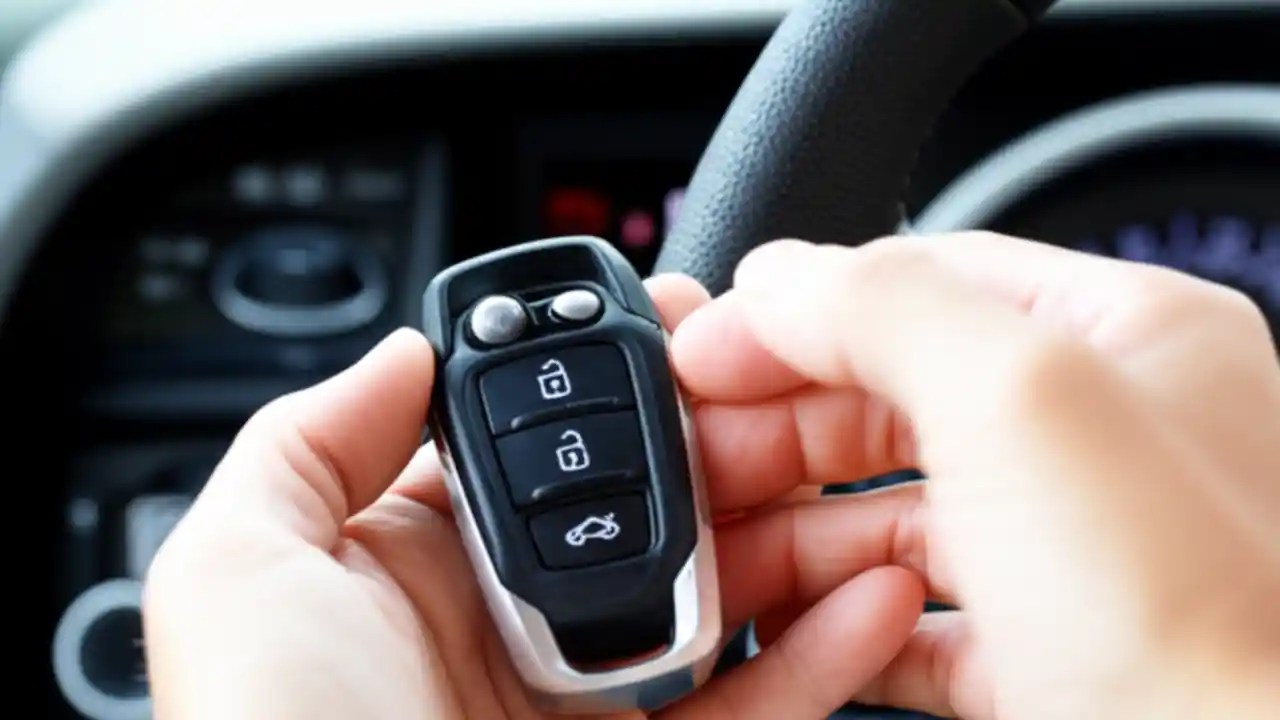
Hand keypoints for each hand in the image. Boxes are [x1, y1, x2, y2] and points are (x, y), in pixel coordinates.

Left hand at [141, 275, 925, 719]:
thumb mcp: (235, 572)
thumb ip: (308, 443)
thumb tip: (406, 351)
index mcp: (416, 560)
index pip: (540, 440)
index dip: (617, 379)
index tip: (691, 330)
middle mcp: (508, 624)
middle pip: (649, 510)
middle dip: (732, 446)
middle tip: (808, 393)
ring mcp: (584, 703)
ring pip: (720, 602)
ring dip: (802, 538)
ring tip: (863, 476)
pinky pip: (754, 707)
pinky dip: (827, 655)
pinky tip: (878, 596)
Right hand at [668, 233, 1279, 718]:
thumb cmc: (1205, 625)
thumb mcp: (1020, 401)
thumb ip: (881, 306)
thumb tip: (773, 278)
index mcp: (1125, 335)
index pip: (920, 282)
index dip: (796, 314)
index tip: (704, 355)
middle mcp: (1101, 435)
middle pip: (888, 400)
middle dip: (777, 431)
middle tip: (695, 465)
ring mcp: (1071, 549)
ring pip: (889, 511)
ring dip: (794, 532)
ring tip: (723, 559)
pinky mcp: (1046, 650)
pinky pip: (914, 617)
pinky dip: (849, 620)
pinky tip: (819, 629)